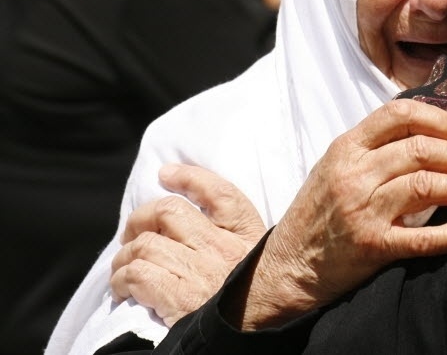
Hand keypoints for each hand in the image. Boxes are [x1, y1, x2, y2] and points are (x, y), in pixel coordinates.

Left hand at [110, 164, 266, 325]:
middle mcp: (225, 250)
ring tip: (123, 268)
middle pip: (170, 212)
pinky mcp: (178, 299)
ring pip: (145, 244)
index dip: (190, 178)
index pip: (221, 194)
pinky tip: (123, 289)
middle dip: (141, 218)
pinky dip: (122, 279)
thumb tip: (195, 220)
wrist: (251, 337)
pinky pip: (137, 273)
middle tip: (132, 234)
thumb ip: (236, 243)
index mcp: (249, 238)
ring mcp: (202, 273)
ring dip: (125, 256)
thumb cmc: (251, 305)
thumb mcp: (259, 265)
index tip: (166, 174)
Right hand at [232, 99, 446, 329]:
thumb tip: (439, 136)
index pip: (400, 113)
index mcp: (348, 146)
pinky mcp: (372, 246)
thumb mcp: (339, 166)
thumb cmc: (321, 210)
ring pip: (426, 186)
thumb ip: (378, 148)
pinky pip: (423, 238)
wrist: (290, 264)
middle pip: (421, 150)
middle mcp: (355, 174)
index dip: (440, 119)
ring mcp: (363, 210)